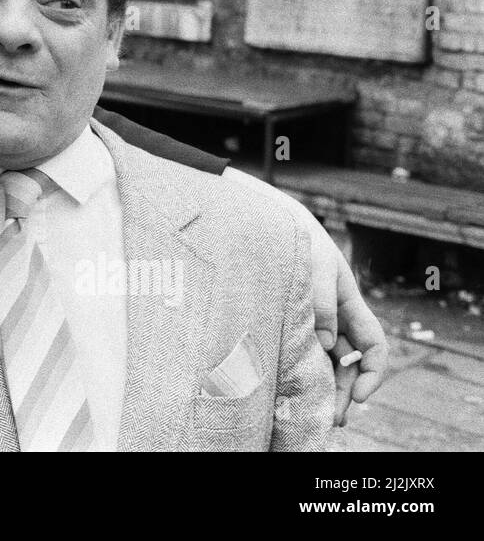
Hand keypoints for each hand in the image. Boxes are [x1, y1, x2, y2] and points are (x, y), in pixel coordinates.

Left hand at [308, 225, 389, 425]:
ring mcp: (313, 322)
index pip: (374, 347)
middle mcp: (336, 319)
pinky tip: (288, 386)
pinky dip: (301, 369)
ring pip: (325, 362)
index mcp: (351, 306)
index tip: (360, 395)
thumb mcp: (316, 268)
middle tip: (332, 419)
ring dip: (322, 387)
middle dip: (345, 392)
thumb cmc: (300, 243)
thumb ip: (323, 303)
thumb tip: (327, 345)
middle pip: (350, 363)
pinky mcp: (290, 322)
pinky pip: (301, 351)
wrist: (271, 225)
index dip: (373, 374)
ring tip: (312, 413)